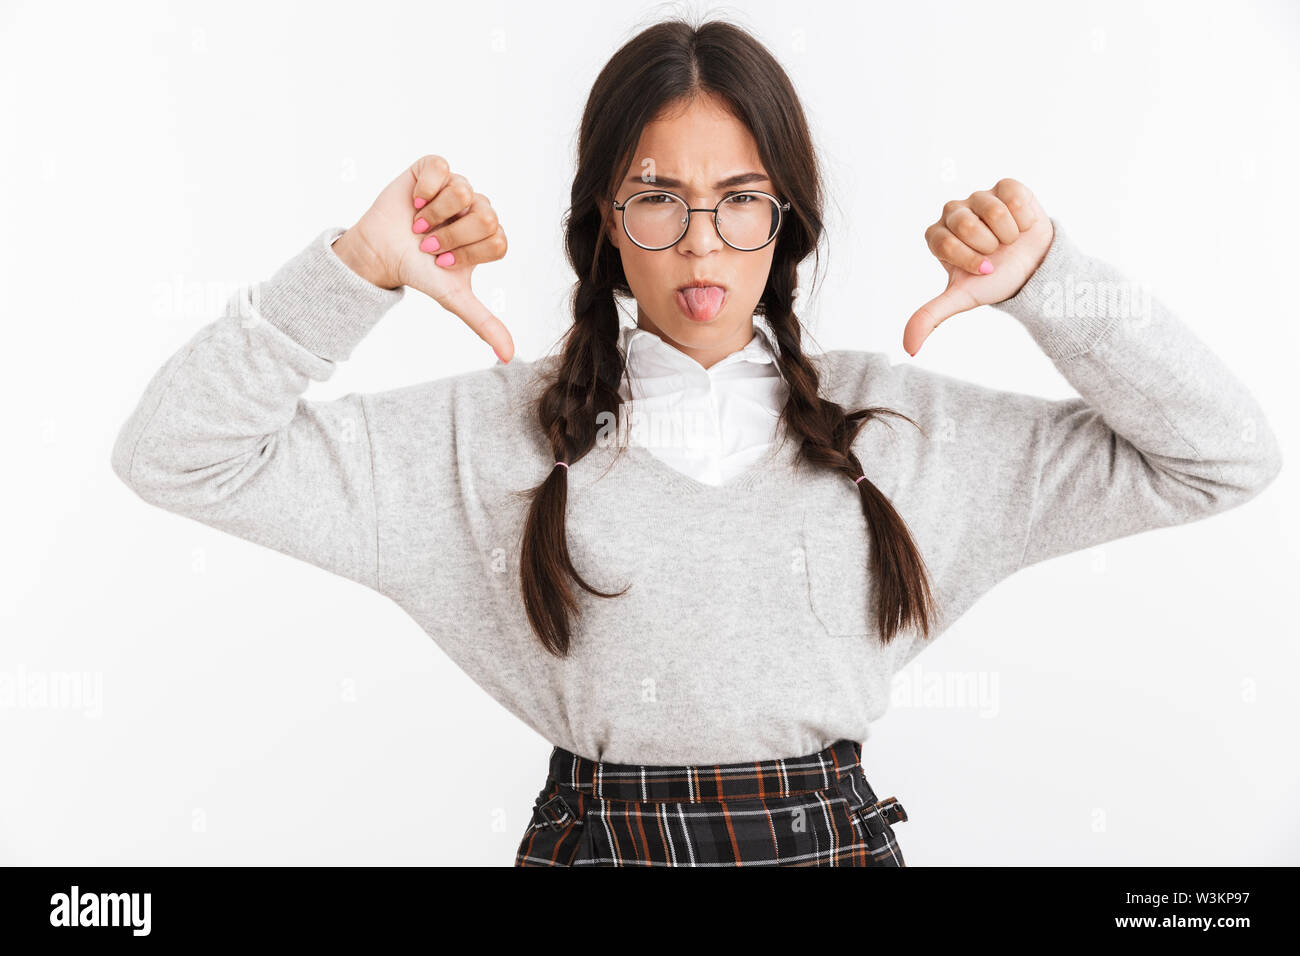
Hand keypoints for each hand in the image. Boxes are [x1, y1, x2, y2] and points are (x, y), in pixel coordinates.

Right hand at [334, 154, 513, 362]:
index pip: (498, 240)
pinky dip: (425, 188)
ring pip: (465, 191)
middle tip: (429, 244)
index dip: (468, 253)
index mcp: (489, 236)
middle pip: (486, 215)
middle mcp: (478, 208)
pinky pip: (441, 167)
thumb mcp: (453, 298)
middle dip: (451, 236)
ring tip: (419, 224)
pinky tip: (415, 201)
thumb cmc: (419, 272)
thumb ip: (484, 322)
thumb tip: (509, 356)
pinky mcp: (434, 168)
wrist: (379, 253)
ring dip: (435, 215)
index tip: (444, 261)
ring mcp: (458, 186)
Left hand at [902, 178, 1053, 355]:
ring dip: (1007, 233)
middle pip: (966, 225)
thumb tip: (909, 348)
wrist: (1033, 269)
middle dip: (988, 246)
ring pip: (992, 210)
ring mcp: (978, 197)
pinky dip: (1023, 218)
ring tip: (1009, 241)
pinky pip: (1013, 197)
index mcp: (937, 235)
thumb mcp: (961, 298)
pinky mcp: (1005, 186)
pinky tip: (1021, 226)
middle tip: (996, 254)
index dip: (970, 260)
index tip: (983, 269)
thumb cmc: (994, 280)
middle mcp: (953, 213)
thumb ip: (929, 317)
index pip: (945, 243)